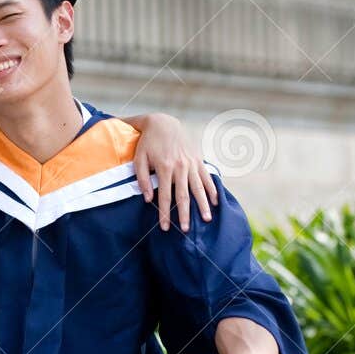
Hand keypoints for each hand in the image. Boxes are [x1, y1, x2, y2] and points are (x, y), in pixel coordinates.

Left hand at [131, 112, 217, 233]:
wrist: (163, 123)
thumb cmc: (148, 143)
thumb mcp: (139, 159)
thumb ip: (143, 179)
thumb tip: (148, 199)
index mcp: (164, 167)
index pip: (165, 196)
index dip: (164, 213)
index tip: (165, 227)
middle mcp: (180, 167)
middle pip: (184, 195)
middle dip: (185, 214)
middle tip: (186, 229)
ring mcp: (191, 164)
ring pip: (198, 188)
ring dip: (202, 205)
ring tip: (206, 219)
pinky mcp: (198, 160)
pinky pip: (206, 177)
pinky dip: (211, 190)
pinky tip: (215, 202)